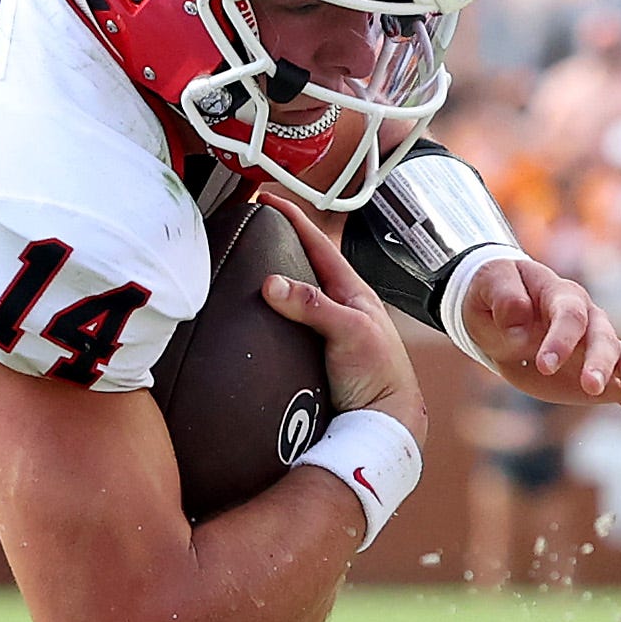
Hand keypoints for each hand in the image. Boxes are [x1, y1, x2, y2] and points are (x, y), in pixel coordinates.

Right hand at [262, 218, 426, 440]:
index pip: (317, 243)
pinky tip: (248, 320)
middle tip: (244, 228)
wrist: (382, 424)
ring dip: (268, 283)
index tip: (264, 197)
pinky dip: (266, 318)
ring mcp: (322, 332)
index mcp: (351, 291)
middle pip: (300, 267)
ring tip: (237, 269)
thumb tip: (270, 282)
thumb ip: (314, 306)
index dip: (291, 216)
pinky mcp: (308, 357)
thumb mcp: (351, 332)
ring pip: (291, 298)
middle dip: (274, 245)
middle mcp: (336, 307)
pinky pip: (282, 328)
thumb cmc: (380, 375)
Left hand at [455, 254, 620, 437]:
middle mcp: (590, 320)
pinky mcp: (604, 378)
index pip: (570, 315)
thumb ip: (503, 297)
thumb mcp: (488, 287)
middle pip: (605, 340)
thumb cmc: (493, 297)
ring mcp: (600, 349)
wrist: (497, 320)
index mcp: (562, 295)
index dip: (561, 339)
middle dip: (600, 363)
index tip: (544, 365)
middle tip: (589, 387)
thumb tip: (519, 320)